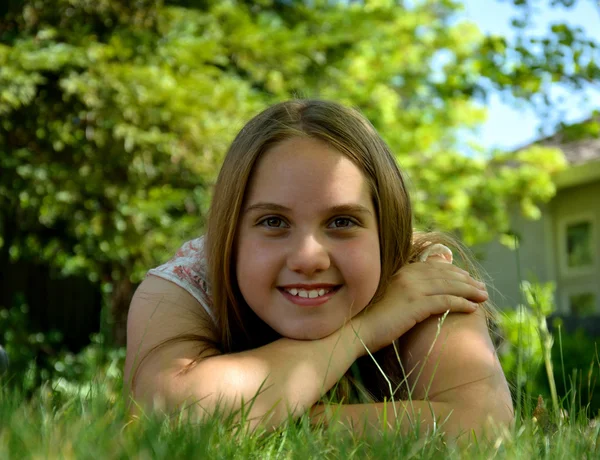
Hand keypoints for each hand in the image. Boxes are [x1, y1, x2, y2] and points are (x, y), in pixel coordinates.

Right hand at [353, 260, 486, 353]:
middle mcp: (407, 276)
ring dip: (469, 291)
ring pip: (448, 286)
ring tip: (483, 297)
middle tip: (481, 287)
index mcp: (400, 272)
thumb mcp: (389, 299)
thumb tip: (423, 296)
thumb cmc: (371, 321)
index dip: (453, 271)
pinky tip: (472, 308)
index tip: (467, 277)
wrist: (357, 331)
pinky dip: (461, 303)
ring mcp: (411, 288)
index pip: (434, 267)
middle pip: (444, 275)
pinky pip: (445, 301)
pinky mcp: (414, 304)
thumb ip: (406, 292)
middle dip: (466, 280)